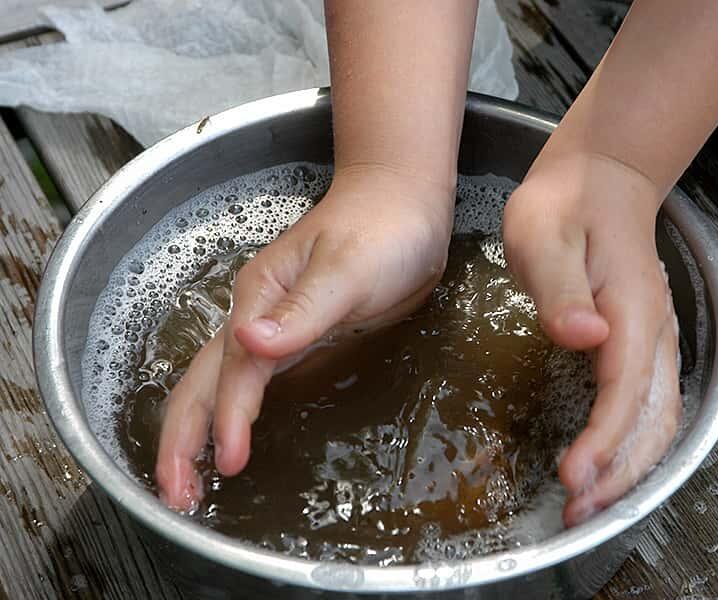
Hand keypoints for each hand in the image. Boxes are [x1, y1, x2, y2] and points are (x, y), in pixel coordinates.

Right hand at [156, 167, 454, 509]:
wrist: (404, 208)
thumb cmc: (381, 230)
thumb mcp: (346, 269)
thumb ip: (301, 311)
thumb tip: (247, 343)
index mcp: (260, 297)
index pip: (236, 369)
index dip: (229, 418)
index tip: (229, 463)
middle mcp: (257, 316)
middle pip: (206, 382)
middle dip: (185, 439)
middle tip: (178, 496)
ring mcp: (276, 329)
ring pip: (225, 387)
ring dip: (202, 434)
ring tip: (190, 484)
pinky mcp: (300, 340)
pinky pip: (257, 385)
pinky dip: (235, 417)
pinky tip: (231, 441)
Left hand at [502, 152, 680, 526]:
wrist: (600, 181)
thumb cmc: (566, 204)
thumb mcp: (545, 234)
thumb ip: (560, 287)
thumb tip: (584, 337)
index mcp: (631, 310)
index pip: (624, 390)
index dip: (602, 439)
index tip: (571, 475)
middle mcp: (653, 334)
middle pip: (650, 420)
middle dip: (618, 473)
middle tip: (575, 511)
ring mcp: (652, 342)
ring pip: (656, 421)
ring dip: (627, 468)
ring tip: (588, 504)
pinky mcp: (639, 346)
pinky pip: (646, 407)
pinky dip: (629, 445)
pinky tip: (604, 466)